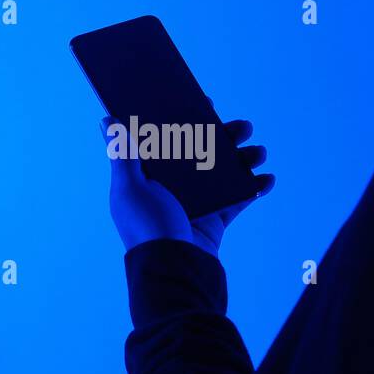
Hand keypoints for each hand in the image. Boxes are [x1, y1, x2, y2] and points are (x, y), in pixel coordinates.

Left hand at [100, 112, 274, 257]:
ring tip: (258, 151)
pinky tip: (267, 178)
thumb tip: (107, 120)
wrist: (174, 270)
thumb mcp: (130, 189)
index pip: (167, 139)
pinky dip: (254, 188)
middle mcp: (172, 187)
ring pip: (224, 172)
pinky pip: (238, 199)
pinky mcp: (214, 220)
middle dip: (225, 136)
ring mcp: (195, 203)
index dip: (185, 120)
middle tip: (243, 126)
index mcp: (149, 176)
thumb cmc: (147, 230)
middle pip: (201, 152)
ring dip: (244, 158)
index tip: (206, 102)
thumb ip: (122, 155)